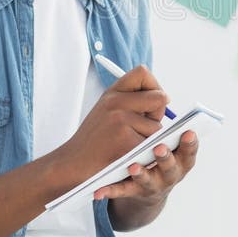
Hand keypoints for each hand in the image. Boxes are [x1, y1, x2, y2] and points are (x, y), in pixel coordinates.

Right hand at [56, 65, 168, 182]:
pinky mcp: (126, 142)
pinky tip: (128, 155)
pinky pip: (151, 145)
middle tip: (144, 125)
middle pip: (159, 97)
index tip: (151, 100)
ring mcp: (120, 121)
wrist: (73, 164)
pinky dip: (145, 153)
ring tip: (128, 143)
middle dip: (158, 113)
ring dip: (150, 138)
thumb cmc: (95, 139)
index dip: (153, 85)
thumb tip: (165, 97)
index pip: (143, 72)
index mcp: (112, 92)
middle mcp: (115, 102)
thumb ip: (131, 99)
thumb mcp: (107, 109)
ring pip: (158, 126)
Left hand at [92, 129, 198, 200]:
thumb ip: (169, 125)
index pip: (189, 150)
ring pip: (148, 180)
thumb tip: (160, 97)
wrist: (147, 185)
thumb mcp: (170, 142)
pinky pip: (121, 190)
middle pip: (171, 166)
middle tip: (159, 147)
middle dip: (165, 157)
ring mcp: (153, 184)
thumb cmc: (158, 154)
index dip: (190, 142)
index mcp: (181, 159)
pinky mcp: (134, 192)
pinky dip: (112, 191)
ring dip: (141, 173)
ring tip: (133, 166)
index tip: (188, 132)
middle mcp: (170, 173)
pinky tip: (100, 191)